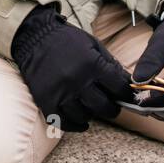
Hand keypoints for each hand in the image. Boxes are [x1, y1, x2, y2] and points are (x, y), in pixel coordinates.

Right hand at [10, 4, 134, 131]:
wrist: (35, 37)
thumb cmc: (67, 40)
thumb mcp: (94, 45)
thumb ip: (110, 64)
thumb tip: (127, 82)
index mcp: (92, 64)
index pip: (119, 87)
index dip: (127, 93)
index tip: (128, 96)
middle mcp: (77, 81)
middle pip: (103, 106)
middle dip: (113, 108)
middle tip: (113, 106)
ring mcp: (61, 93)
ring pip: (85, 116)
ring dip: (93, 115)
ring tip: (94, 108)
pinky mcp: (46, 101)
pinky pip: (64, 122)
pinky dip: (75, 125)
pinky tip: (82, 121)